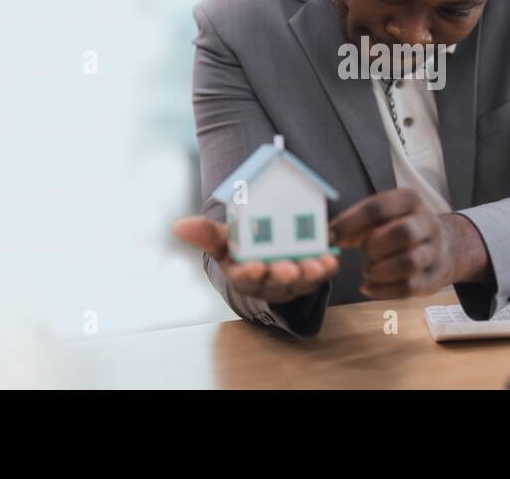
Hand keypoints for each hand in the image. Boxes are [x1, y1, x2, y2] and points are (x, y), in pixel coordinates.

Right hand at [173, 217, 339, 304]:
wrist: (265, 250)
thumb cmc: (241, 246)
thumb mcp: (222, 239)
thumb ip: (206, 234)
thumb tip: (178, 226)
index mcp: (242, 273)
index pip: (244, 277)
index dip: (250, 273)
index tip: (255, 266)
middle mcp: (267, 282)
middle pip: (275, 282)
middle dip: (283, 275)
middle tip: (290, 269)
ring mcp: (290, 282)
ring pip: (300, 282)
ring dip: (310, 273)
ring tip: (317, 264)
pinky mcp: (309, 276)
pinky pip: (319, 275)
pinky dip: (326, 268)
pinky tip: (331, 259)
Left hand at [329, 188, 488, 299]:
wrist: (448, 247)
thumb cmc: (403, 227)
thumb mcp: (386, 215)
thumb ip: (358, 224)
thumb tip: (332, 236)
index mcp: (410, 201)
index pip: (378, 208)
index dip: (350, 223)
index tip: (330, 236)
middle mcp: (426, 223)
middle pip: (403, 233)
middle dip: (375, 245)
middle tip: (364, 251)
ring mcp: (433, 252)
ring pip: (408, 263)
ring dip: (380, 271)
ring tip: (368, 271)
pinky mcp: (433, 278)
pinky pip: (408, 288)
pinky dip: (382, 291)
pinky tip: (369, 287)